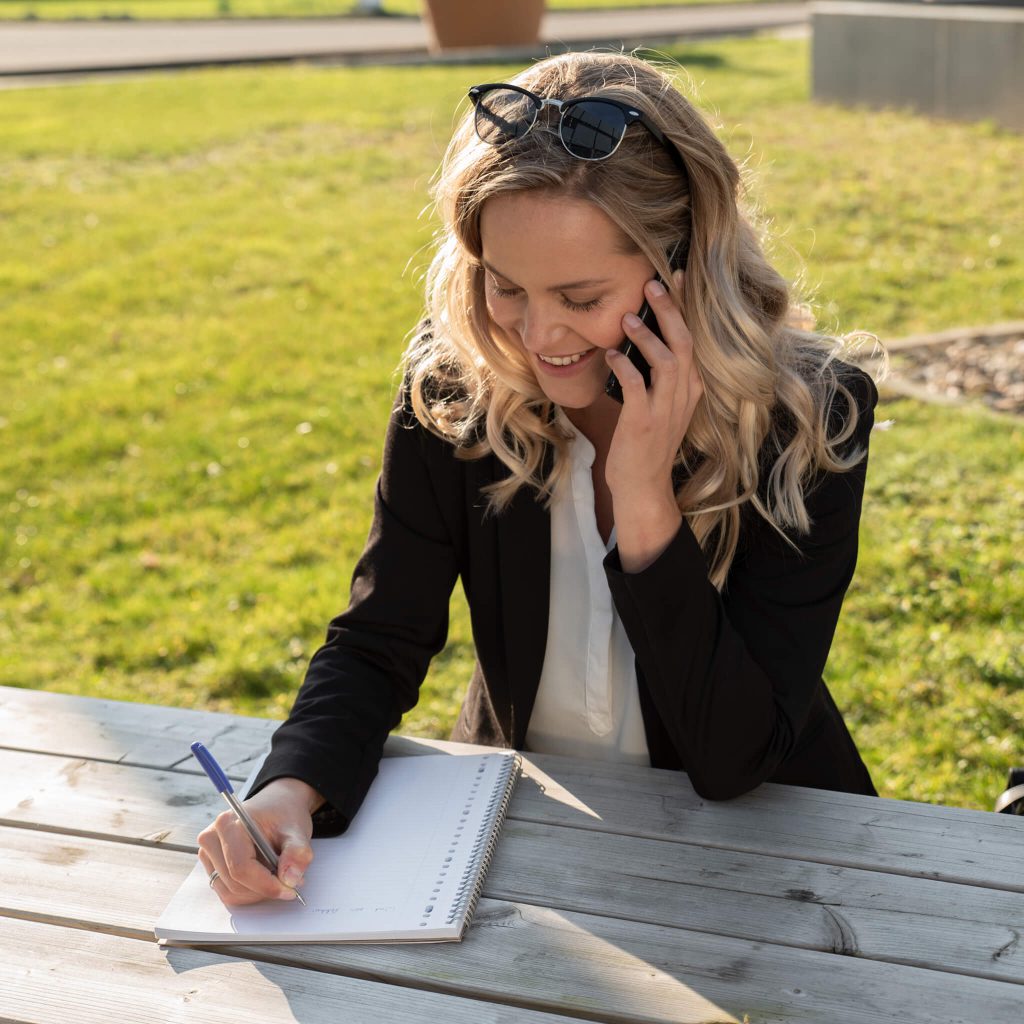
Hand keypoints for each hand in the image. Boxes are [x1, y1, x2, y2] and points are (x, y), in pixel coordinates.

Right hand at [196, 777, 320, 906]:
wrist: (277, 806)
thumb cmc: (284, 815)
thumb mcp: (297, 830)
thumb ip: (297, 853)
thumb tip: (290, 880)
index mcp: (229, 823)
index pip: (241, 868)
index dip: (266, 885)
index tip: (290, 890)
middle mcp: (212, 838)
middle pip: (235, 883)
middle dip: (265, 889)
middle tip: (291, 882)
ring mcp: (208, 854)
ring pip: (230, 892)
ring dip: (258, 893)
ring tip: (279, 876)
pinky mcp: (212, 866)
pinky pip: (228, 892)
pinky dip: (250, 893)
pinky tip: (266, 877)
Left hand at [604, 270, 702, 570]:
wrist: (643, 486)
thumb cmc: (645, 444)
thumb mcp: (658, 406)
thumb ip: (655, 377)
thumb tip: (637, 343)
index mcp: (691, 387)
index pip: (692, 339)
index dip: (684, 307)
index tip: (675, 277)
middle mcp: (684, 395)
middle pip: (683, 342)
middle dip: (669, 311)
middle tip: (652, 284)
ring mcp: (666, 409)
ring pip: (666, 361)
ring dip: (646, 336)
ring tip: (626, 317)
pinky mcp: (644, 422)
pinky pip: (638, 387)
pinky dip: (625, 367)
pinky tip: (611, 355)